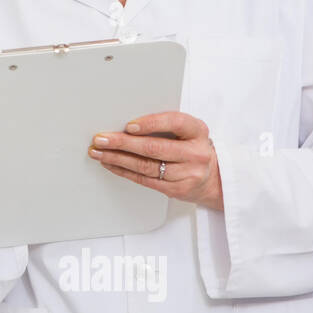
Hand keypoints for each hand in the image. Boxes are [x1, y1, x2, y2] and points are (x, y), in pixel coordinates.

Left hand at [88, 111, 224, 211]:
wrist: (214, 179)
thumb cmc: (193, 148)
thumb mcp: (188, 132)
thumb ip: (165, 125)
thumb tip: (125, 124)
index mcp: (197, 131)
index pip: (174, 123)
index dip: (151, 123)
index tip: (129, 125)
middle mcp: (195, 153)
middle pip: (154, 148)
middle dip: (122, 143)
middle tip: (101, 139)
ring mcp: (187, 173)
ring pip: (145, 166)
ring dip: (117, 158)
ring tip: (98, 152)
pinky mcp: (176, 189)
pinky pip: (144, 179)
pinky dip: (123, 170)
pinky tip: (110, 164)